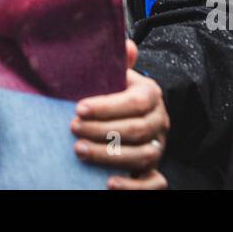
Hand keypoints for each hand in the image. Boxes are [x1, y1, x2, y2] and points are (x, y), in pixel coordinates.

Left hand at [71, 39, 168, 188]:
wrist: (131, 114)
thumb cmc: (116, 93)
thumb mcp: (117, 74)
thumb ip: (118, 61)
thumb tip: (126, 44)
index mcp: (150, 94)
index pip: (133, 102)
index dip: (106, 107)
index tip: (79, 108)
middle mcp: (159, 121)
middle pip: (136, 130)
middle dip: (101, 131)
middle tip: (73, 128)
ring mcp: (159, 146)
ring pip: (142, 155)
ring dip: (109, 156)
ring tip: (79, 151)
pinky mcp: (155, 169)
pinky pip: (154, 183)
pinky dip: (134, 187)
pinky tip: (109, 183)